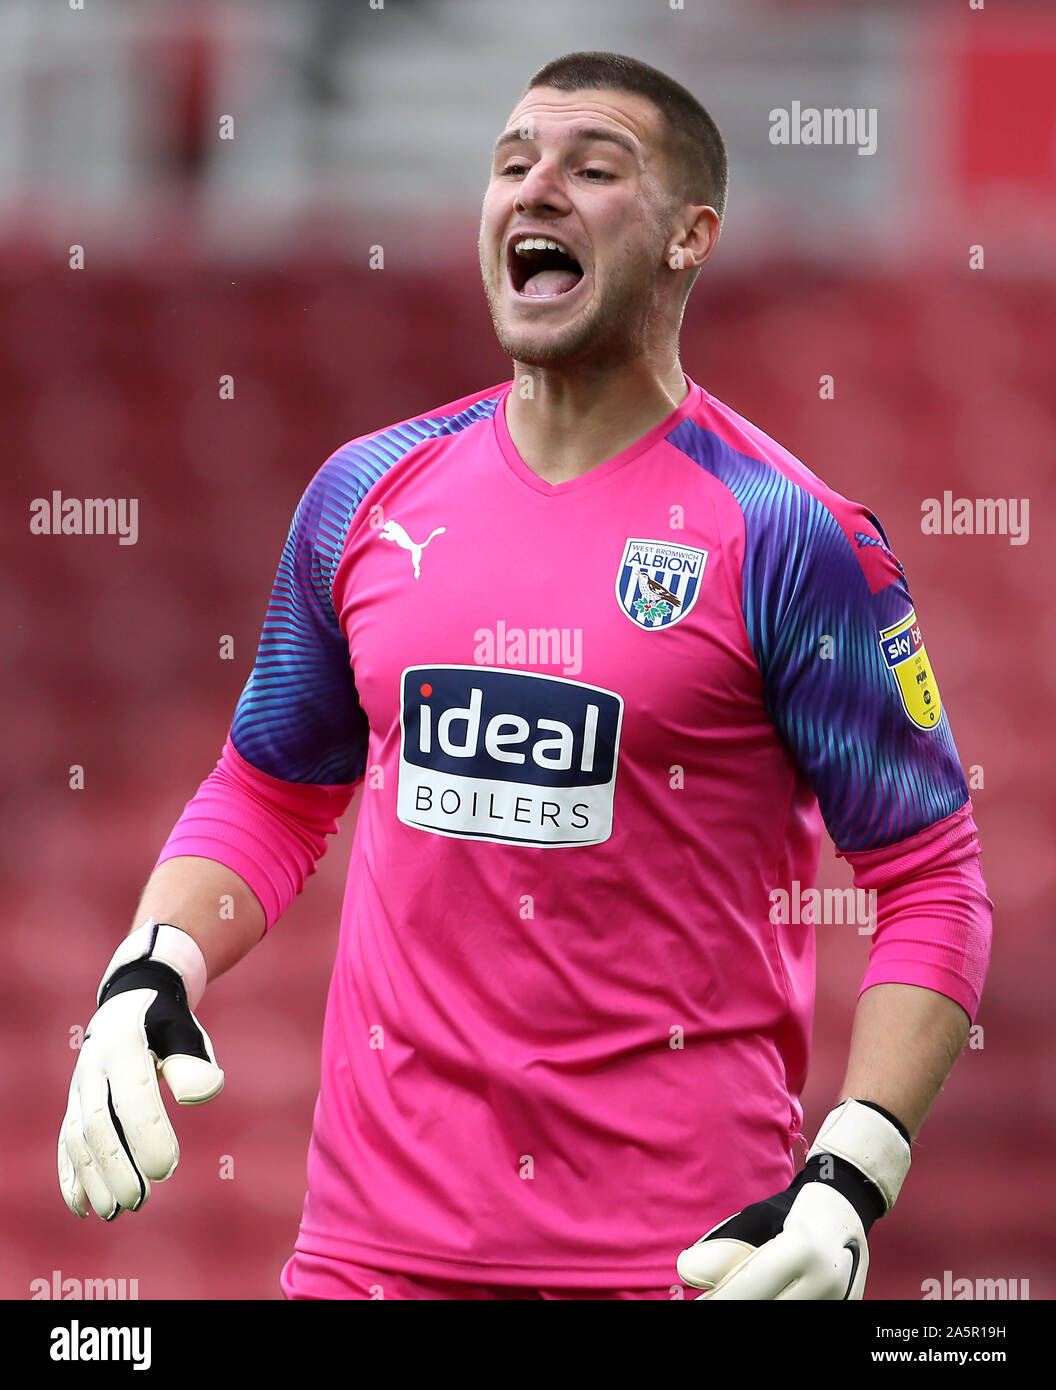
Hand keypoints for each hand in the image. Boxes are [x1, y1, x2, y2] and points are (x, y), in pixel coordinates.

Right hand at [58, 919, 222, 1219]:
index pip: (132, 1097)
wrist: (129, 1003)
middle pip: (98, 1124)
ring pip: (78, 1139)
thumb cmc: (168, 1023)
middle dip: (116, 1166)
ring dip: (93, 1179)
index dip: (147, 1134)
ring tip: (115, 1212)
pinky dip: (71, 1176)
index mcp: (124, 1045)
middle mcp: (93, 1067)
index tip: (167, 1169)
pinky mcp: (73, 1105)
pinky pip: (66, 1142)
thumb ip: (193, 1061)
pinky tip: (82, 1207)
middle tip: (139, 1202)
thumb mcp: (185, 1031)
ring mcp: (78, 1088)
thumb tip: (203, 1094)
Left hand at [677, 1099, 911, 1299]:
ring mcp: (841, 1300)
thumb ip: (724, 1247)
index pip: (750, 1285)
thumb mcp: (756, 1217)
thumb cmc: (792, 1211)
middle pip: (769, 1307)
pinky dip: (779, 1303)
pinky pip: (804, 1312)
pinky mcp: (847, 1308)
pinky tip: (765, 1295)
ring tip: (739, 1294)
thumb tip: (687, 1272)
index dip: (721, 1298)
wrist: (845, 1211)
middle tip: (713, 1300)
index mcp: (803, 1247)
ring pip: (787, 1315)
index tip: (699, 1304)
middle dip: (737, 1304)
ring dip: (758, 1305)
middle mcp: (828, 1280)